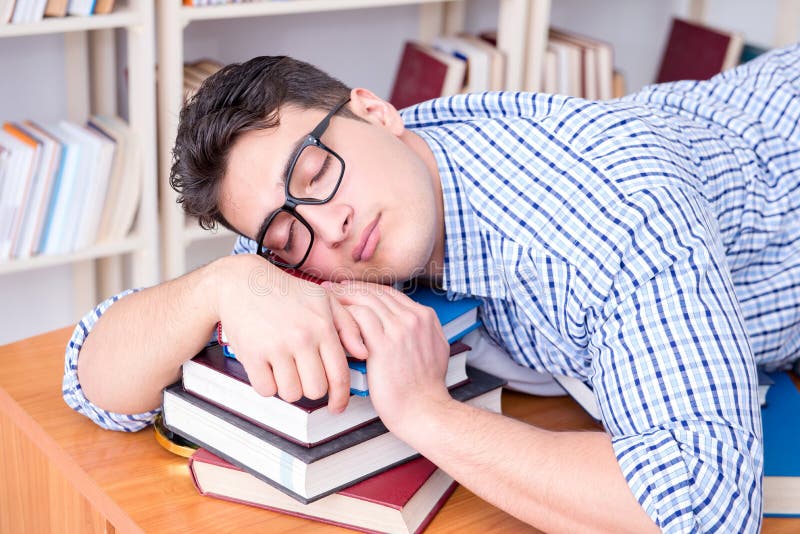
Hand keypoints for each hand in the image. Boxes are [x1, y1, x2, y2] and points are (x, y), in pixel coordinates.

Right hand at [210, 255, 366, 412]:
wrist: (243, 283)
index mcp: (322, 326)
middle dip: (312, 389)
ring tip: (285, 369)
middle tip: (304, 377)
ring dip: (289, 387)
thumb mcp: (324, 300)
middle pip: (316, 390)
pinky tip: (268, 369)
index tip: (337, 406)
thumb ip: (348, 326)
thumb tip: (363, 352)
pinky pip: (265, 389)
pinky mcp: (252, 354)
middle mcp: (301, 337)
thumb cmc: (285, 292)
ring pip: (291, 393)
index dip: (340, 398)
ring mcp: (276, 346)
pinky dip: (267, 385)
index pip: (339, 374)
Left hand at [326, 281, 451, 432]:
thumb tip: (407, 323)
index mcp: (426, 318)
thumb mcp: (435, 350)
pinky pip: (360, 317)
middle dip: (350, 289)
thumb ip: (422, 331)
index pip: (389, 293)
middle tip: (331, 290)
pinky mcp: (385, 344)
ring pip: (366, 299)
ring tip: (327, 301)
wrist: (424, 410)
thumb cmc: (425, 389)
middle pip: (375, 292)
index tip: (350, 291)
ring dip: (343, 297)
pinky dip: (344, 314)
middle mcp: (414, 318)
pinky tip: (332, 318)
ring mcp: (400, 329)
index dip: (366, 289)